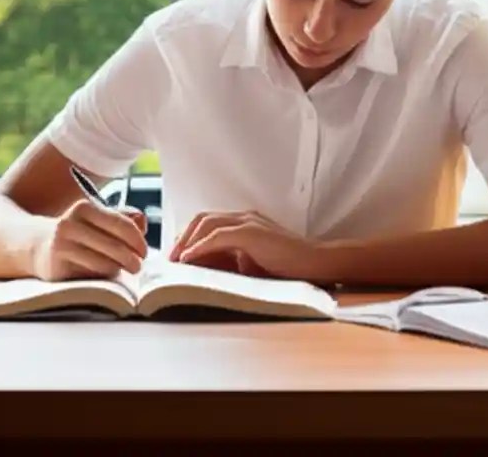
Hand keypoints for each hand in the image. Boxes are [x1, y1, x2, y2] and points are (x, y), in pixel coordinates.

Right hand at [32, 199, 147, 281]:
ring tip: (119, 269)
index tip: (144, 252)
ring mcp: (61, 248)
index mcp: (83, 208)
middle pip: (115, 247)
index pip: (121, 224)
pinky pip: (91, 277)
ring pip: (105, 264)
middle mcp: (69, 225)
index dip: (138, 241)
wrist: (37, 247)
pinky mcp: (57, 269)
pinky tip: (102, 275)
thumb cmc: (78, 233)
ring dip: (117, 269)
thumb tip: (142, 223)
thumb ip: (123, 218)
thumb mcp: (97, 219)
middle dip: (133, 259)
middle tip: (138, 266)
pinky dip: (102, 278)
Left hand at [168, 211, 322, 280]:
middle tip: (172, 260)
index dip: (190, 238)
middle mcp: (244, 217)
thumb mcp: (253, 263)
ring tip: (177, 260)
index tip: (178, 258)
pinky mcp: (252, 233)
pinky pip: (218, 236)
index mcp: (244, 222)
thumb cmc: (288, 267)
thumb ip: (232, 261)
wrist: (315, 263)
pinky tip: (189, 258)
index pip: (208, 222)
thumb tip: (204, 271)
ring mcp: (248, 222)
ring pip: (207, 223)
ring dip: (188, 242)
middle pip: (202, 219)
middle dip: (183, 238)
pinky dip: (200, 246)